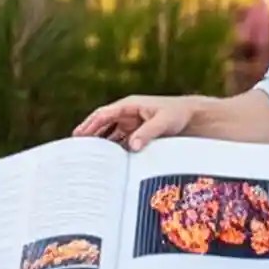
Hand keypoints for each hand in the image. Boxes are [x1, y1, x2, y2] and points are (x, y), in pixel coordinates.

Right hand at [72, 95, 196, 151]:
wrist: (192, 117)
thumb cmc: (177, 114)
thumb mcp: (163, 122)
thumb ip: (147, 133)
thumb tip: (131, 147)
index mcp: (129, 106)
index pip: (104, 114)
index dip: (89, 125)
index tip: (78, 136)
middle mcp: (127, 114)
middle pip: (102, 125)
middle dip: (89, 136)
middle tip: (75, 150)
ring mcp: (130, 124)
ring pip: (109, 135)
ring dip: (100, 145)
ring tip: (86, 159)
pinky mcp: (136, 134)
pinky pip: (119, 143)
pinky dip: (112, 151)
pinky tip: (106, 163)